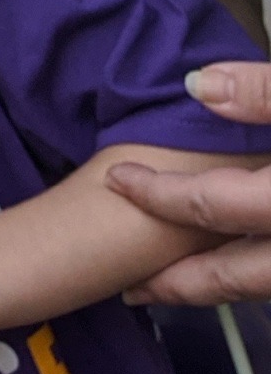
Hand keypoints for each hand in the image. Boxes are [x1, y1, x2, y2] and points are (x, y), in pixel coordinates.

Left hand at [111, 72, 270, 302]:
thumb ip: (263, 93)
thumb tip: (200, 86)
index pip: (212, 205)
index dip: (159, 194)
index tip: (116, 179)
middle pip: (235, 276)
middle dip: (181, 282)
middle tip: (132, 287)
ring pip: (260, 283)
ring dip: (218, 282)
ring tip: (172, 280)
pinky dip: (250, 269)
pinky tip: (233, 255)